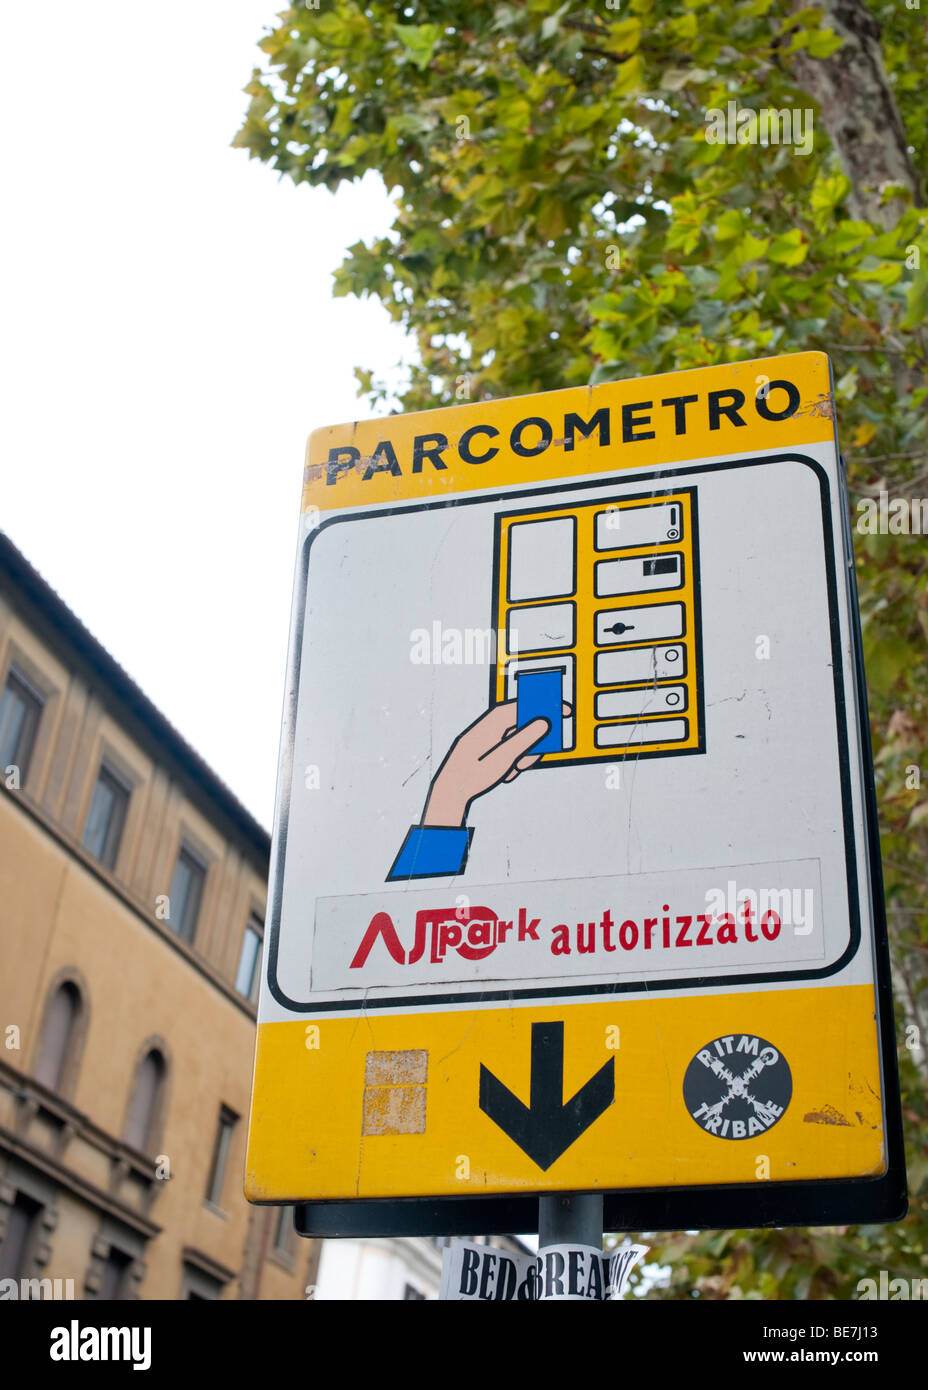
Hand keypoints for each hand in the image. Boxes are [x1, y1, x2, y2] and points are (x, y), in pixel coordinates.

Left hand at [421, 699, 570, 827]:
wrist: (448, 794)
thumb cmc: (472, 775)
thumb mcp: (504, 757)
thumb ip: (525, 739)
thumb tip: (543, 723)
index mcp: (490, 723)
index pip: (520, 707)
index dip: (541, 706)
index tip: (561, 710)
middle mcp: (486, 728)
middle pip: (519, 724)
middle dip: (530, 741)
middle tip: (534, 755)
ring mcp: (484, 739)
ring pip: (514, 740)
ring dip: (520, 755)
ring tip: (514, 770)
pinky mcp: (483, 751)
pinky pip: (505, 750)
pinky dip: (511, 761)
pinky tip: (505, 774)